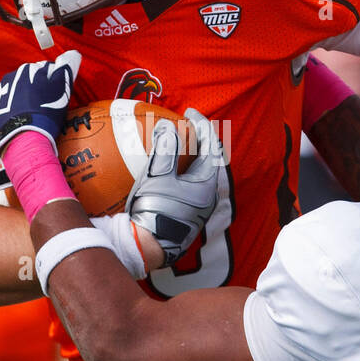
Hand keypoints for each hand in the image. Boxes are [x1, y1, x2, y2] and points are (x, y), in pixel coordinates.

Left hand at [0, 50, 81, 152]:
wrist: (26, 137)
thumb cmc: (47, 111)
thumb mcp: (62, 87)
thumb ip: (67, 68)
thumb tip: (72, 54)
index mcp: (28, 70)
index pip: (42, 71)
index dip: (50, 83)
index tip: (53, 95)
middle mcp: (10, 77)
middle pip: (26, 81)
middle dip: (34, 91)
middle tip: (43, 107)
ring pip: (14, 93)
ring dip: (22, 100)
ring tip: (31, 115)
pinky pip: (3, 107)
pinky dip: (10, 112)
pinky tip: (19, 120)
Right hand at [127, 109, 222, 267]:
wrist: (147, 248)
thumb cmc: (155, 212)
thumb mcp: (159, 177)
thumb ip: (166, 149)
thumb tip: (169, 126)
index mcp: (206, 184)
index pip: (211, 147)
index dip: (202, 126)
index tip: (189, 112)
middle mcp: (205, 195)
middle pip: (206, 160)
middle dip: (197, 141)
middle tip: (183, 126)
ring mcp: (195, 206)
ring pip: (195, 173)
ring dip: (186, 156)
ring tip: (172, 143)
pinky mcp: (182, 213)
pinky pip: (182, 184)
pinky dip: (174, 171)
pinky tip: (156, 169)